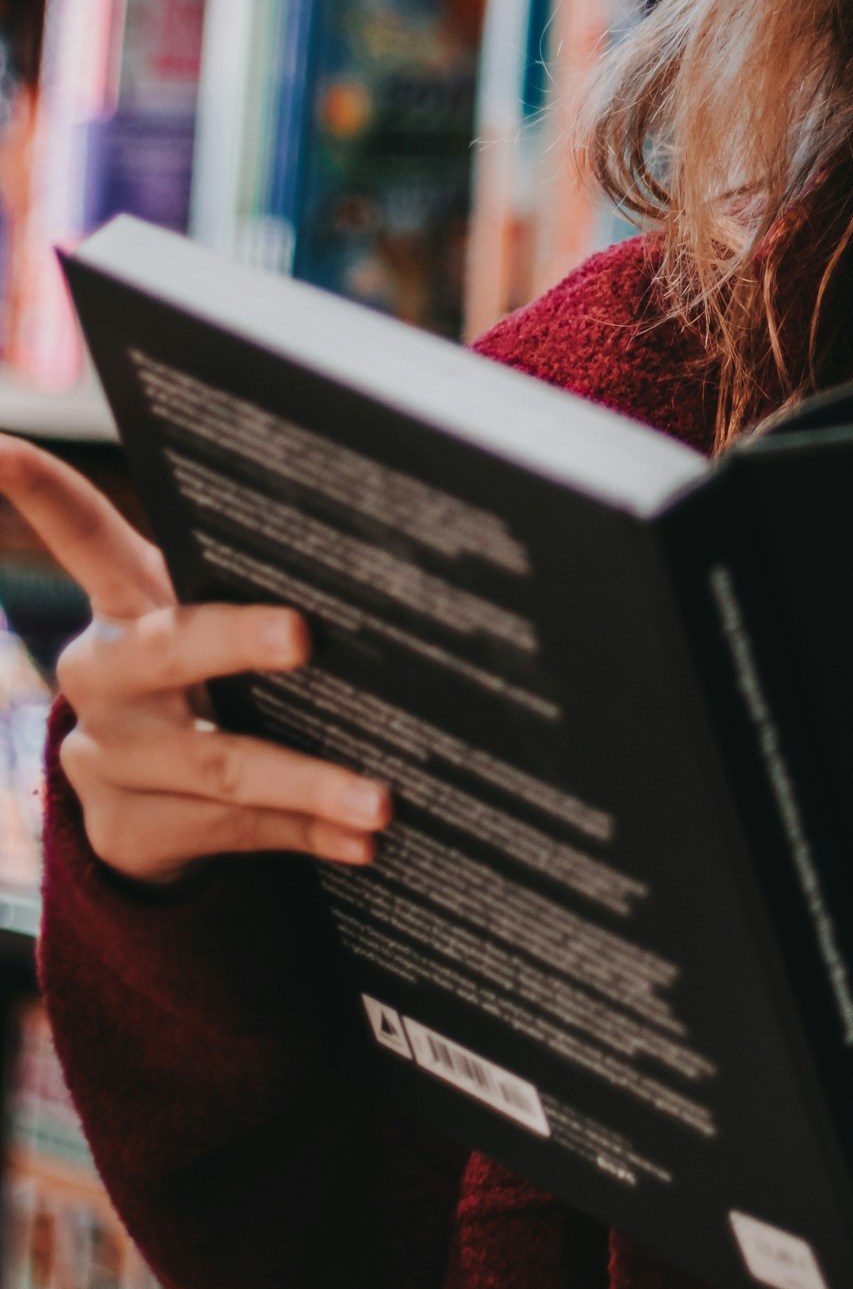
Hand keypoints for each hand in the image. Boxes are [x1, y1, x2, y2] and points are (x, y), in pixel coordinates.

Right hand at [0, 435, 390, 886]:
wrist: (150, 802)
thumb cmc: (206, 681)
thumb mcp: (211, 627)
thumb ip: (257, 594)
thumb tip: (378, 566)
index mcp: (124, 603)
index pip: (82, 534)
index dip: (40, 491)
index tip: (3, 448)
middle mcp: (102, 672)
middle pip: (169, 649)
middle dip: (238, 640)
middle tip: (303, 635)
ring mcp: (105, 755)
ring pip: (215, 764)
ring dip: (307, 781)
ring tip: (378, 800)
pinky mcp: (123, 829)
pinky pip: (228, 830)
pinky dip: (303, 833)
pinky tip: (358, 840)